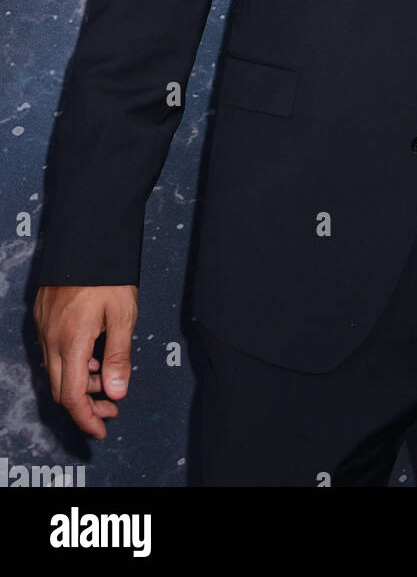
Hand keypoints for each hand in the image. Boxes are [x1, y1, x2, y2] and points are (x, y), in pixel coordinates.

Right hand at [33, 284, 137, 438]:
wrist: (87, 237)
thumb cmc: (109, 274)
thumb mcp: (123, 314)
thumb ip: (119, 356)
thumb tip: (116, 393)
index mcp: (71, 342)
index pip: (72, 397)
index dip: (87, 419)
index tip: (102, 430)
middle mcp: (51, 339)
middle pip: (61, 389)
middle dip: (86, 405)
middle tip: (112, 407)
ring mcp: (44, 327)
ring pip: (57, 371)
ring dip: (81, 382)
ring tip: (108, 376)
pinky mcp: (43, 316)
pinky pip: (53, 351)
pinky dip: (72, 362)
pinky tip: (94, 354)